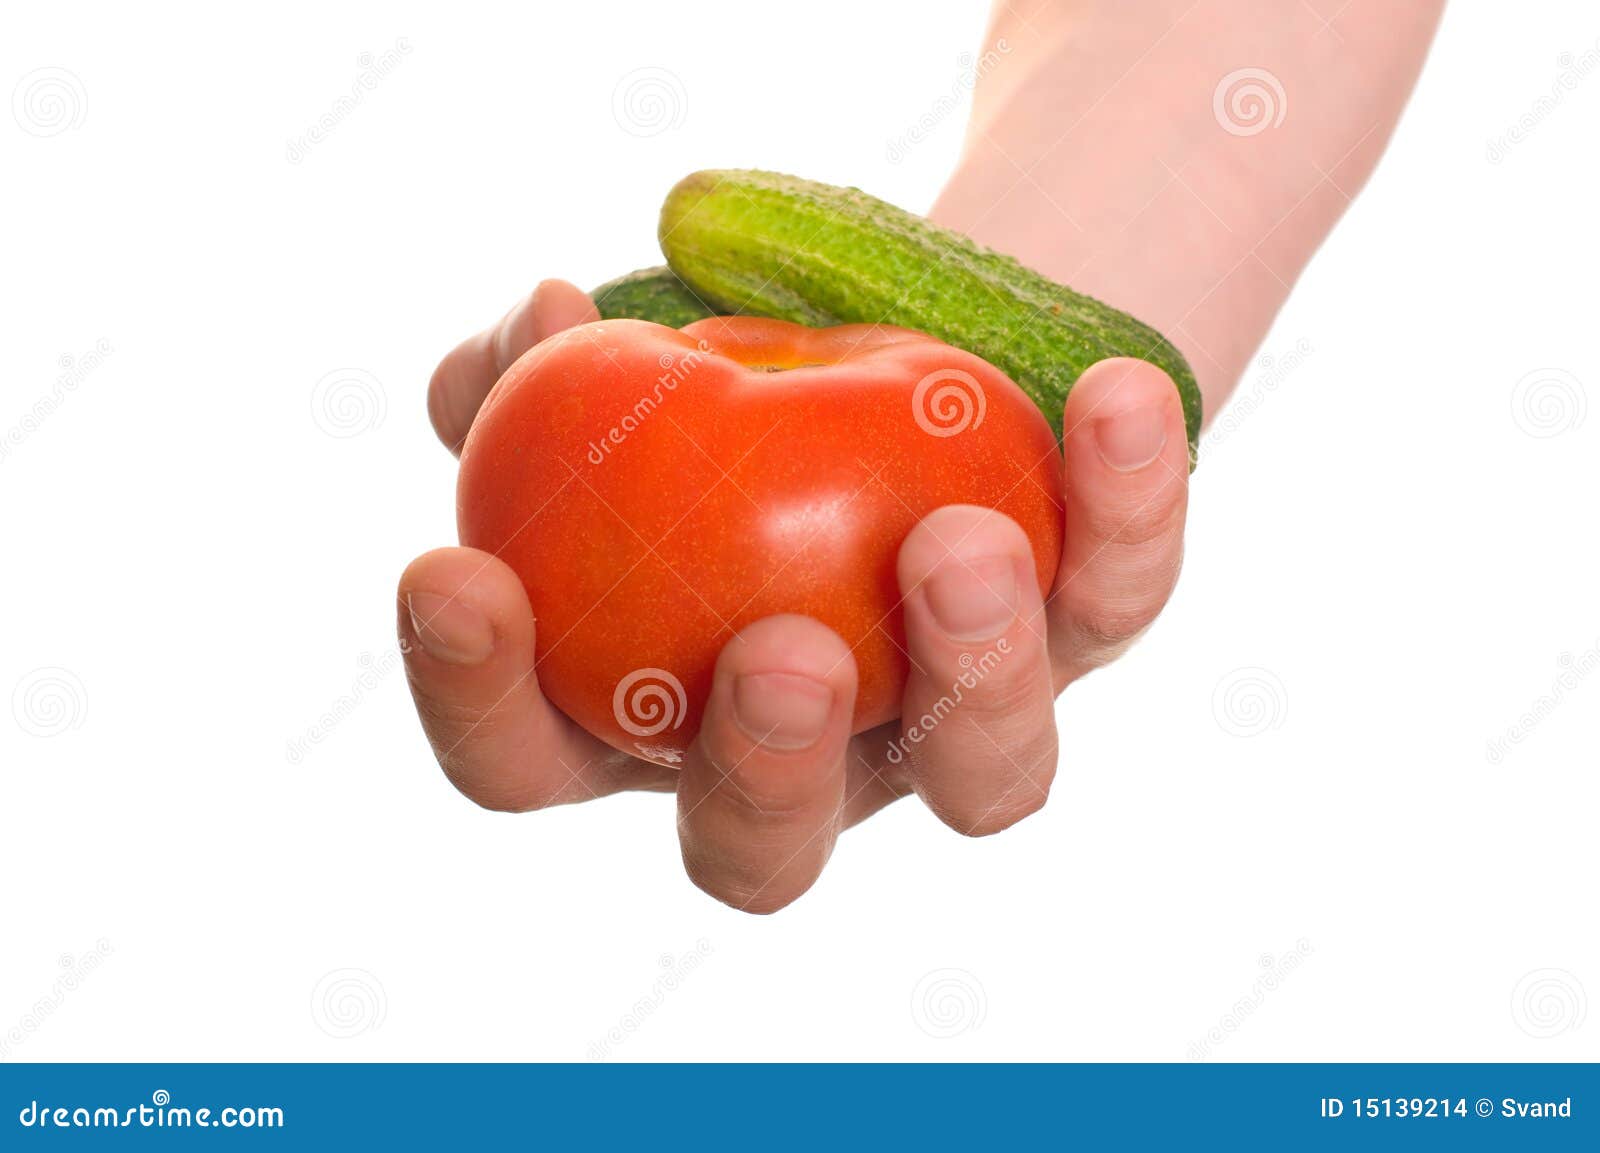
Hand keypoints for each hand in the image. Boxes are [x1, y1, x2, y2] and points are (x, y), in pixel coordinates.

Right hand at [400, 280, 1187, 911]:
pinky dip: (1125, 502)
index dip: (477, 698)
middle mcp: (811, 756)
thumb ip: (533, 361)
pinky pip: (1120, 593)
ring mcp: (954, 716)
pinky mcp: (1089, 628)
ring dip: (971, 668)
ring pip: (985, 774)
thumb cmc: (730, 380)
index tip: (454, 571)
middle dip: (765, 773)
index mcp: (652, 712)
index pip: (532, 759)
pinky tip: (1113, 395)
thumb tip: (543, 327)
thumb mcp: (616, 357)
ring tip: (951, 537)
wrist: (922, 336)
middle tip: (777, 653)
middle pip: (768, 849)